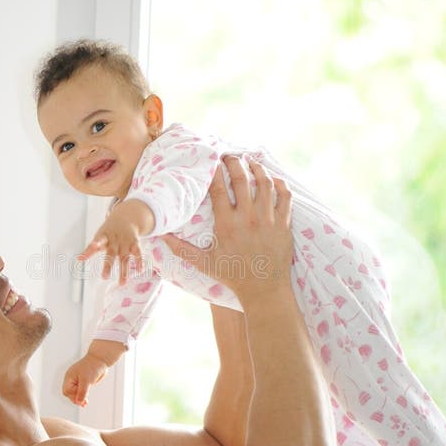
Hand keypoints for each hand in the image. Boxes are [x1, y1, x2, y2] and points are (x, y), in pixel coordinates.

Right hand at [62, 354, 108, 406]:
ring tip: (85, 404)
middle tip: (84, 403)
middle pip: (69, 393)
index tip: (81, 398)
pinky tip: (86, 401)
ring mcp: (78, 380)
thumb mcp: (86, 380)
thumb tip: (78, 402)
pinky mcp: (84, 382)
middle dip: (76, 399)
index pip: (67, 391)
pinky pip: (81, 391)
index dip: (73, 396)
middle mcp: (72, 379)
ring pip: (75, 393)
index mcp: (69, 377)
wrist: (101, 360)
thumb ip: (82, 392)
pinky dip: (83, 396)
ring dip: (79, 399)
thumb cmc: (92, 367)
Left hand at [77, 200, 154, 284]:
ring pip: (124, 258)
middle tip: (104, 277)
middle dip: (108, 266)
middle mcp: (115, 241)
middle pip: (111, 254)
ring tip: (122, 283)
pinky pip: (138, 253)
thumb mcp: (99, 237)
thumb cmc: (109, 232)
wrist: (126, 219)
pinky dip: (139, 261)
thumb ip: (90, 249)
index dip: (93, 246)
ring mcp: (125, 243)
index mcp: (104, 237)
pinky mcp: (134, 244)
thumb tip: (78, 259)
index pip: (98, 241)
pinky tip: (140, 270)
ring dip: (124, 271)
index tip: (89, 251)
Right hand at [163, 156, 292, 302]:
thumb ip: (181, 249)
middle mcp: (248, 218)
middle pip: (241, 178)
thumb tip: (160, 238)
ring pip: (265, 182)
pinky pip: (285, 195)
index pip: (218, 188)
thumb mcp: (204, 263)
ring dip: (257, 168)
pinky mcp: (284, 224)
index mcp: (226, 224)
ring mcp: (268, 219)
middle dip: (234, 162)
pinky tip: (273, 179)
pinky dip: (280, 183)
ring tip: (251, 162)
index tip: (212, 161)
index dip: (215, 171)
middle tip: (230, 156)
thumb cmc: (233, 276)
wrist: (264, 290)